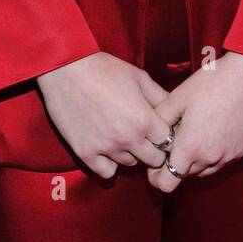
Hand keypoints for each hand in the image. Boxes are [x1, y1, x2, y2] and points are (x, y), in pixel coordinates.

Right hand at [36, 51, 173, 178]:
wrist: (67, 70)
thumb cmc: (105, 69)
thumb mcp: (140, 77)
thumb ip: (160, 97)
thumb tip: (175, 110)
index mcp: (144, 119)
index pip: (169, 142)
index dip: (166, 135)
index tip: (160, 130)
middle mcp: (128, 138)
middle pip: (154, 160)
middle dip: (154, 149)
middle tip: (145, 137)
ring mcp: (106, 148)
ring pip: (130, 164)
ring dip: (131, 153)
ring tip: (123, 135)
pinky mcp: (85, 153)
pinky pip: (106, 172)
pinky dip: (109, 164)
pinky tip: (108, 148)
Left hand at [146, 51, 242, 190]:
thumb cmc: (215, 80)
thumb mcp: (179, 95)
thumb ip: (160, 118)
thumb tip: (152, 133)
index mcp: (190, 147)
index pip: (167, 182)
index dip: (157, 176)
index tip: (158, 161)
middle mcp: (211, 158)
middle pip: (186, 175)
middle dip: (178, 161)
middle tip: (179, 136)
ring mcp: (230, 156)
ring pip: (206, 169)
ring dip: (198, 158)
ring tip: (199, 130)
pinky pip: (224, 160)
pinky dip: (216, 151)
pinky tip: (217, 128)